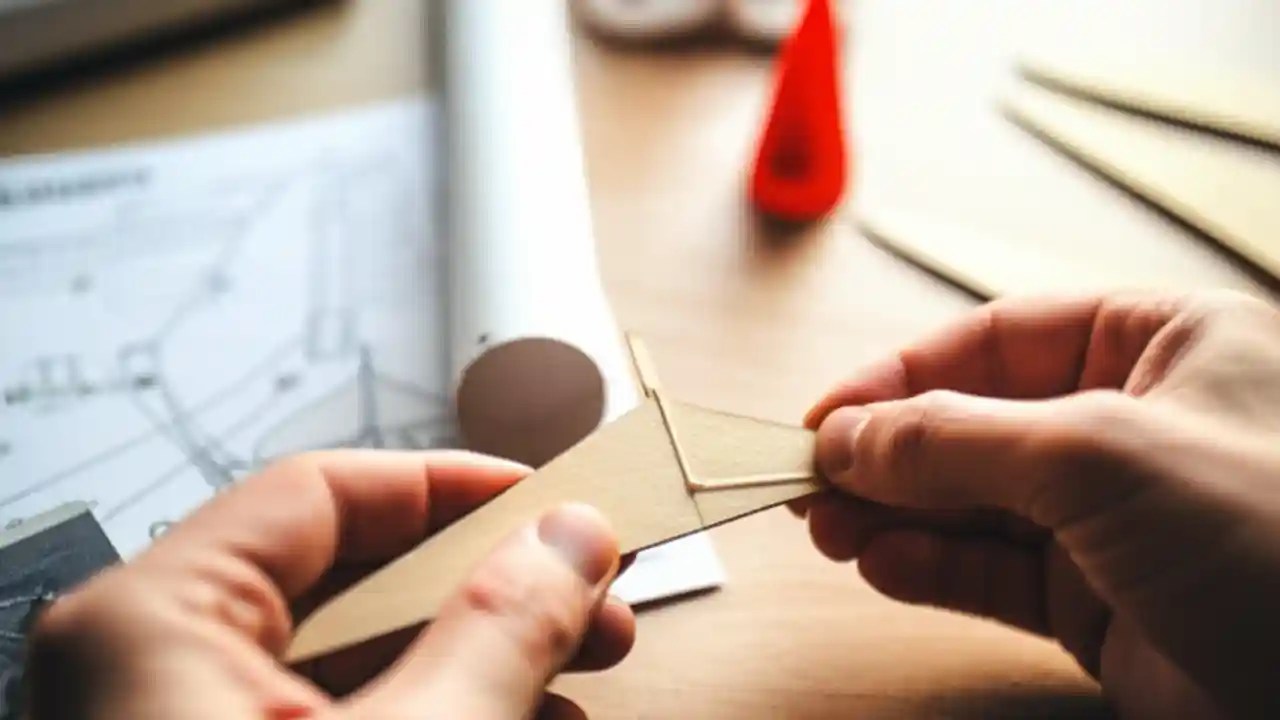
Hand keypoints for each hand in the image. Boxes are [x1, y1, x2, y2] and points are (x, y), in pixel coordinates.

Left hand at [23, 451, 634, 718]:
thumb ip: (498, 633)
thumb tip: (572, 537)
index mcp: (150, 624)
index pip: (325, 491)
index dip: (456, 487)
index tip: (555, 504)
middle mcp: (143, 667)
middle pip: (348, 578)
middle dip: (489, 592)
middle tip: (591, 602)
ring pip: (350, 661)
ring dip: (475, 661)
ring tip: (574, 678)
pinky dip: (429, 715)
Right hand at [802, 292, 1279, 719]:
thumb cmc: (1278, 539)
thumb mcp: (1099, 454)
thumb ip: (957, 439)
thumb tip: (848, 435)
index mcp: (1166, 345)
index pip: (1002, 338)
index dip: (904, 373)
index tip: (826, 414)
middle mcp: (1139, 425)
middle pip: (978, 422)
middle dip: (891, 453)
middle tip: (814, 482)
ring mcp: (1120, 520)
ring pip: (977, 503)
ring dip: (897, 513)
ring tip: (830, 529)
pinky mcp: (1105, 602)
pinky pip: (997, 573)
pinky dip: (934, 568)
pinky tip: (884, 565)